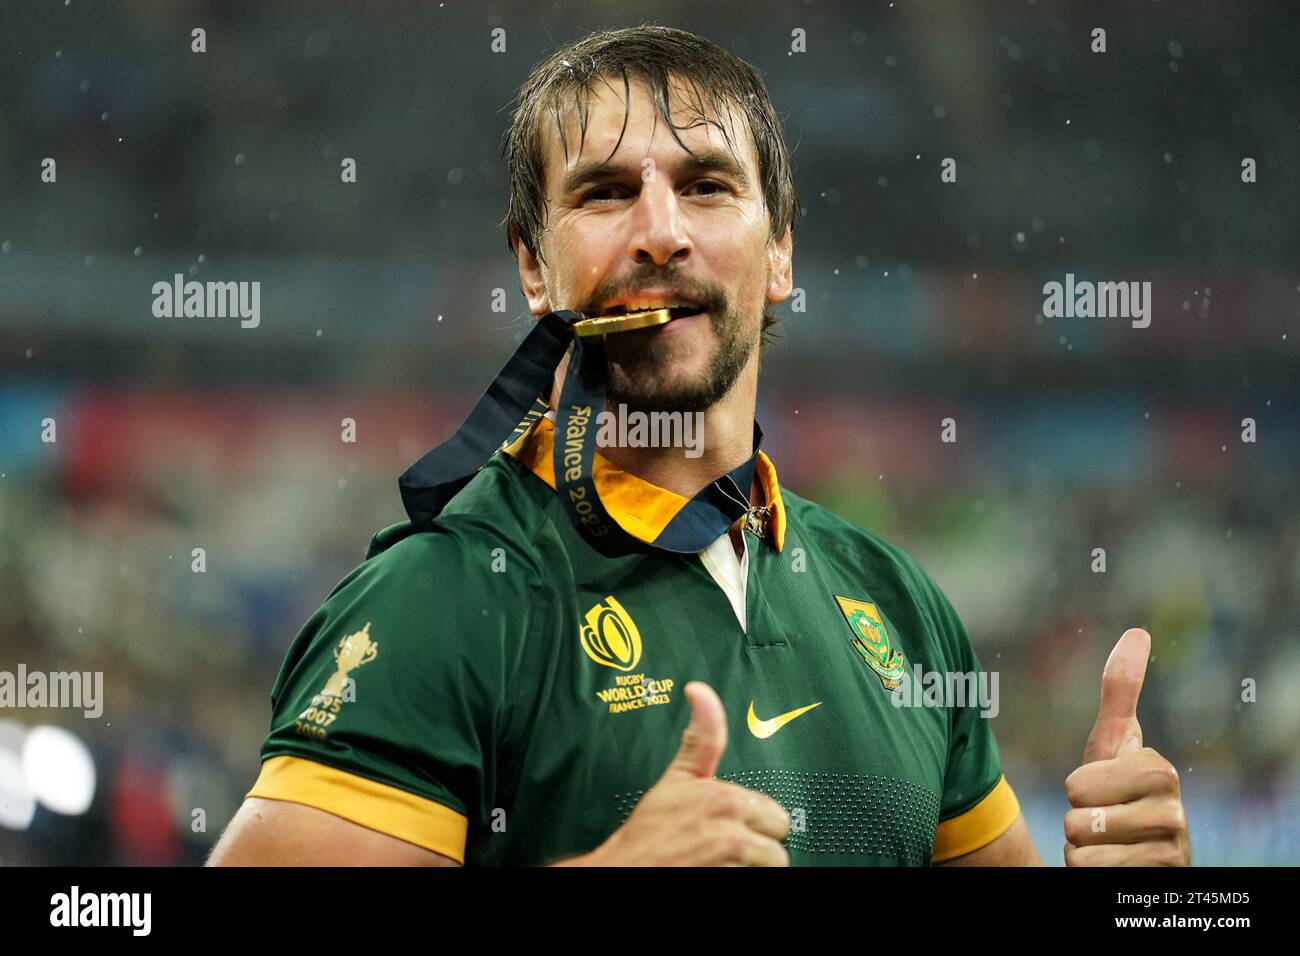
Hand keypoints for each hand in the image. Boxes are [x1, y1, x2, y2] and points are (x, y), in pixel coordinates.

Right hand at [583, 681, 790, 865]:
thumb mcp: (677, 777)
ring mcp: (731, 860)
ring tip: (723, 861)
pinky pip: (757, 879)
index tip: (749, 828)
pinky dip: (742, 877)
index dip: (760, 821)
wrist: (624, 869)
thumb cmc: (650, 830)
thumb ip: (703, 737)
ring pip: (770, 866)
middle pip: (777, 844)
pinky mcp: (729, 879)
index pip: (775, 815)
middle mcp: (733, 830)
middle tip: (729, 846)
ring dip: (751, 866)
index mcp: (727, 800)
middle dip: (758, 846)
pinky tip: (719, 870)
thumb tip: (700, 690)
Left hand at [1063, 628, 1190, 865]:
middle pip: (1077, 816)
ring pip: (1082, 847)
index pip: (1075, 785)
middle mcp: (1175, 809)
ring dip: (1084, 849)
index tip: (1103, 791)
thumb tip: (1138, 630)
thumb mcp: (1113, 744)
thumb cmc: (1119, 794)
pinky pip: (1090, 872)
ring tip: (1110, 844)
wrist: (1139, 857)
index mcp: (1159, 769)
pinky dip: (1091, 871)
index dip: (1077, 791)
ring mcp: (1172, 847)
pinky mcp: (1162, 875)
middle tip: (1104, 821)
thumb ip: (1121, 691)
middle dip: (1078, 821)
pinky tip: (1116, 867)